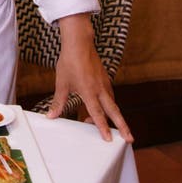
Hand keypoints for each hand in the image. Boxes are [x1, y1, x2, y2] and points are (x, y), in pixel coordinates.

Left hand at [48, 13, 132, 143]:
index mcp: (88, 92)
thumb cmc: (69, 62)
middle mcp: (100, 89)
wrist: (79, 43)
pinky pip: (110, 95)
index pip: (97, 114)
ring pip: (113, 103)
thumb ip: (58, 102)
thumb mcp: (62, 83)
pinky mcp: (105, 78)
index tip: (109, 139)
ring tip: (117, 127)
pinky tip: (106, 107)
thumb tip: (51, 116)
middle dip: (123, 126)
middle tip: (130, 139)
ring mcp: (104, 83)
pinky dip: (110, 105)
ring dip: (115, 116)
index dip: (103, 128)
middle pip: (114, 111)